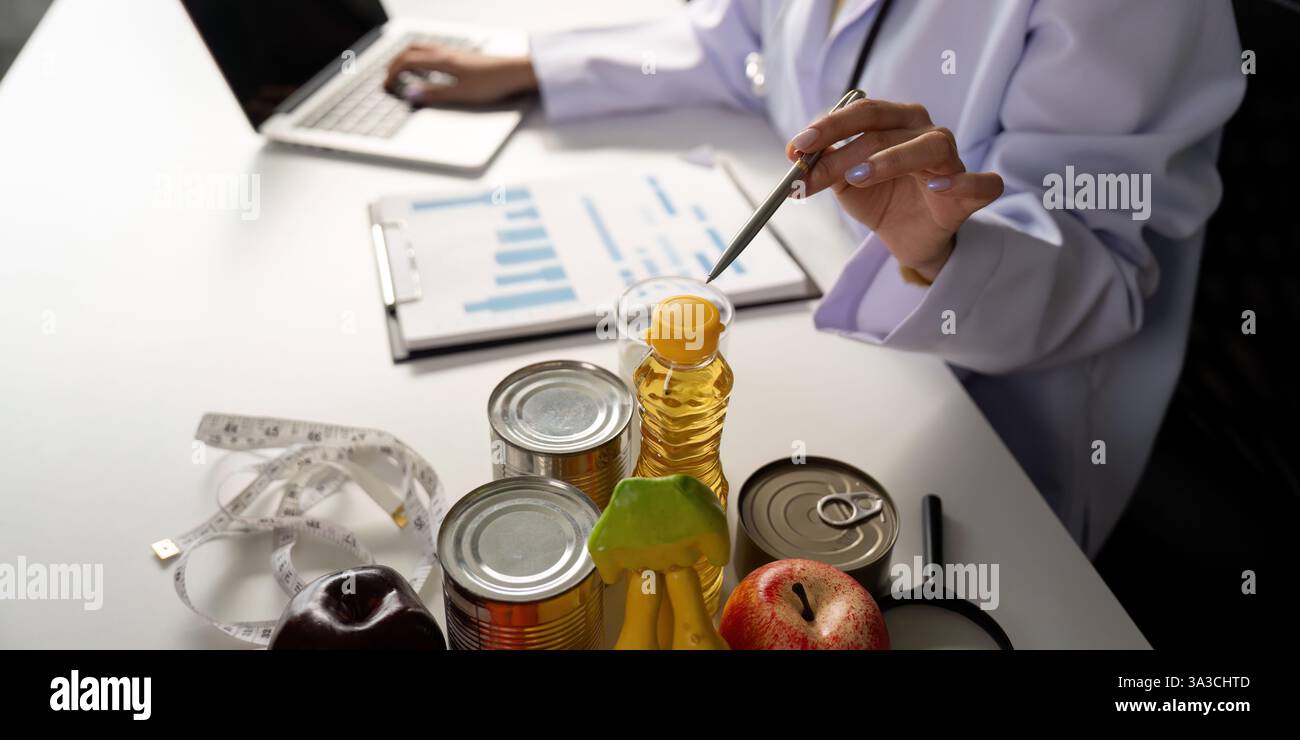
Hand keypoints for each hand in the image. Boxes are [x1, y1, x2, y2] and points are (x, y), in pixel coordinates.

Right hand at [384, 43, 536, 105]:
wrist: (517, 72)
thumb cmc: (493, 82)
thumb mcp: (460, 94)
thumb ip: (434, 94)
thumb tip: (410, 94)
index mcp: (442, 60)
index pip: (408, 62)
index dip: (393, 73)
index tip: (386, 85)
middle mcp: (446, 52)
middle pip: (412, 51)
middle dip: (395, 62)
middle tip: (387, 75)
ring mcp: (455, 52)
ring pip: (422, 48)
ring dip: (408, 56)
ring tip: (402, 67)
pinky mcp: (463, 56)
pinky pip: (434, 50)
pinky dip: (422, 55)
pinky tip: (428, 65)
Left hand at [786, 100, 1002, 282]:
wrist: (908, 238)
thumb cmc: (881, 200)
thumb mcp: (845, 184)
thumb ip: (825, 166)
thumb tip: (797, 156)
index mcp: (897, 122)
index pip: (863, 112)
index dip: (829, 126)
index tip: (797, 146)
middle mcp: (926, 132)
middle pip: (885, 130)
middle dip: (842, 152)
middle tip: (810, 170)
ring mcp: (953, 159)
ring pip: (929, 147)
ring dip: (891, 159)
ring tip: (857, 178)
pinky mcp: (973, 192)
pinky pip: (979, 182)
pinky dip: (961, 181)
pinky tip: (938, 186)